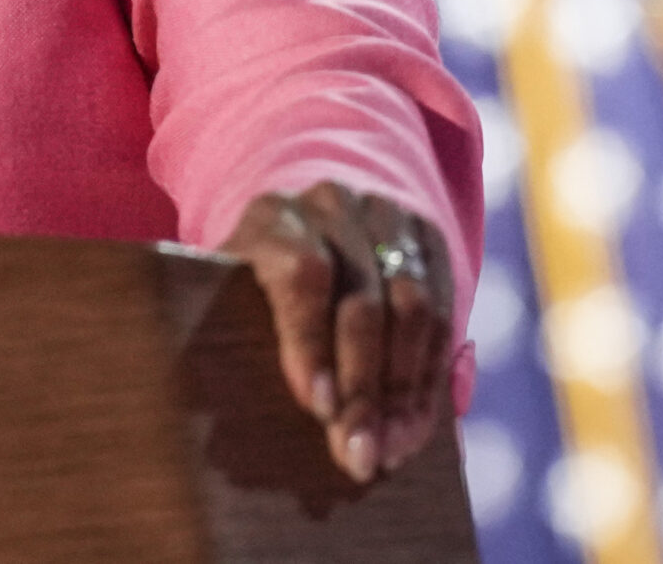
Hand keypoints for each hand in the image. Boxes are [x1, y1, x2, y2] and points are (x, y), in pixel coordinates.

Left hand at [220, 182, 453, 482]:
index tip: (316, 406)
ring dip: (405, 393)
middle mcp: (334, 208)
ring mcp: (388, 220)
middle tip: (357, 453)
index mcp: (273, 217)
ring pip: (414, 311)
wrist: (301, 219)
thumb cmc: (245, 278)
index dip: (310, 342)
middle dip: (363, 388)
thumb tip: (232, 411)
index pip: (301, 274)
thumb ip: (225, 330)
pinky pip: (444, 318)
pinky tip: (414, 427)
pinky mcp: (429, 242)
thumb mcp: (218, 288)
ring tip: (390, 451)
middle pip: (363, 302)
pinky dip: (429, 381)